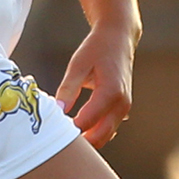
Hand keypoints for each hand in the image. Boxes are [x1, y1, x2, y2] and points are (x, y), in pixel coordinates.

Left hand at [57, 22, 137, 147]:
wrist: (118, 38)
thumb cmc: (97, 48)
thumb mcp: (78, 65)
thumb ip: (68, 89)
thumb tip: (57, 111)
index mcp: (111, 92)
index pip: (88, 122)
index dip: (69, 130)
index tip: (52, 130)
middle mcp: (122, 104)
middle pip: (100, 136)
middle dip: (79, 140)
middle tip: (57, 137)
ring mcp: (125, 108)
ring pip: (105, 136)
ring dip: (87, 138)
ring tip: (65, 131)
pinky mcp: (123, 109)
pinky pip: (109, 128)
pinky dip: (95, 132)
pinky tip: (78, 125)